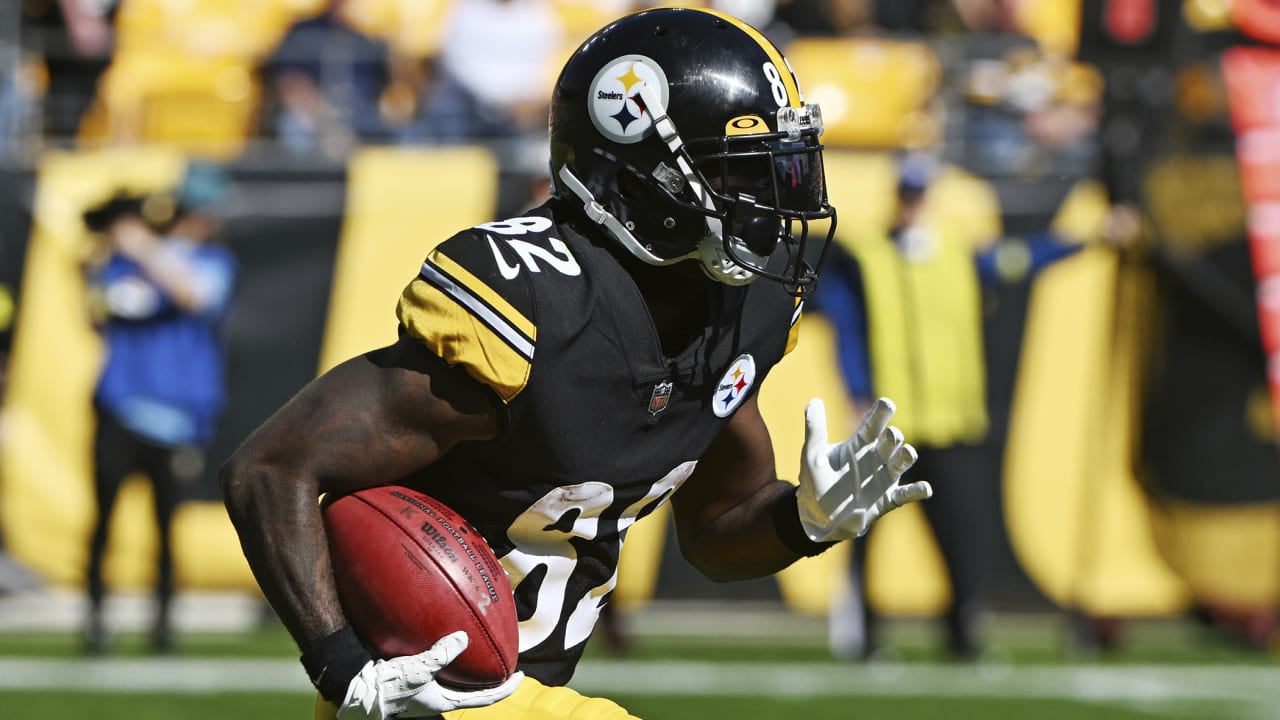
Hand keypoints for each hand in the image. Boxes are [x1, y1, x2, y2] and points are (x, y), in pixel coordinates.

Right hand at [337, 631, 522, 719]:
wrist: (358, 690)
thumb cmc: (387, 687)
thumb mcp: (417, 670)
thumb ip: (441, 654)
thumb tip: (464, 637)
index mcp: (445, 702)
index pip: (484, 698)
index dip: (505, 689)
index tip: (520, 676)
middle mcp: (439, 696)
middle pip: (473, 688)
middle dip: (489, 674)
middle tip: (503, 658)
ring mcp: (427, 687)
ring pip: (456, 676)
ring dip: (469, 663)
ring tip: (480, 645)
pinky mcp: (415, 675)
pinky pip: (438, 663)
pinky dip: (447, 651)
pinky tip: (445, 633)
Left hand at [796, 397, 930, 541]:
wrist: (818, 515)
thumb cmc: (816, 481)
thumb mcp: (812, 455)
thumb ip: (815, 429)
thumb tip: (815, 401)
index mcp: (859, 444)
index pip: (872, 424)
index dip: (880, 414)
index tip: (887, 404)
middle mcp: (876, 457)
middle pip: (890, 441)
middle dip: (893, 437)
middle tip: (890, 435)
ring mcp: (884, 478)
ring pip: (902, 462)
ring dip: (906, 456)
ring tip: (907, 453)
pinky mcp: (887, 499)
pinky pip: (905, 494)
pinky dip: (916, 491)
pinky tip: (925, 488)